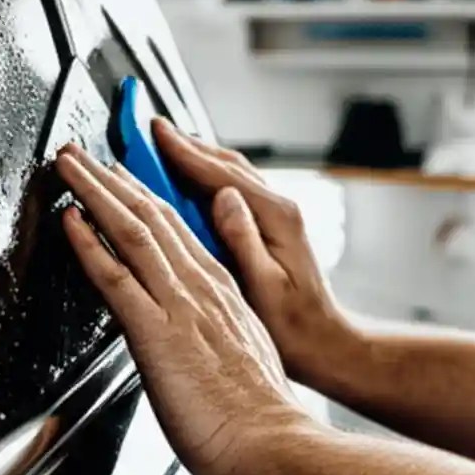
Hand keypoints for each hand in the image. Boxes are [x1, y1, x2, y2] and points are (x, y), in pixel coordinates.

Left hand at [55, 144, 309, 474]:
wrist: (271, 443)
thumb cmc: (257, 416)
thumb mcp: (246, 353)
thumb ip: (223, 327)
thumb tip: (210, 326)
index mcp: (220, 292)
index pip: (177, 229)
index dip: (144, 196)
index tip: (123, 176)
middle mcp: (199, 286)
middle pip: (150, 216)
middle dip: (112, 179)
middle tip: (83, 154)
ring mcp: (178, 304)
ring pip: (131, 230)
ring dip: (95, 192)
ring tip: (68, 164)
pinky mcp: (155, 331)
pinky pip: (115, 276)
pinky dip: (89, 244)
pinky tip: (70, 219)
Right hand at [151, 119, 361, 387]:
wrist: (324, 344)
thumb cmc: (295, 327)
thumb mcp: (266, 288)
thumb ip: (244, 239)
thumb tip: (223, 197)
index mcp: (276, 219)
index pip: (220, 174)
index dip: (183, 152)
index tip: (154, 133)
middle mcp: (278, 209)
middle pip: (224, 164)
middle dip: (185, 145)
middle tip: (149, 130)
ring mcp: (275, 215)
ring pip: (228, 173)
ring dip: (195, 157)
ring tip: (163, 147)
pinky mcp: (268, 227)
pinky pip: (231, 190)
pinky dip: (205, 178)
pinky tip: (187, 183)